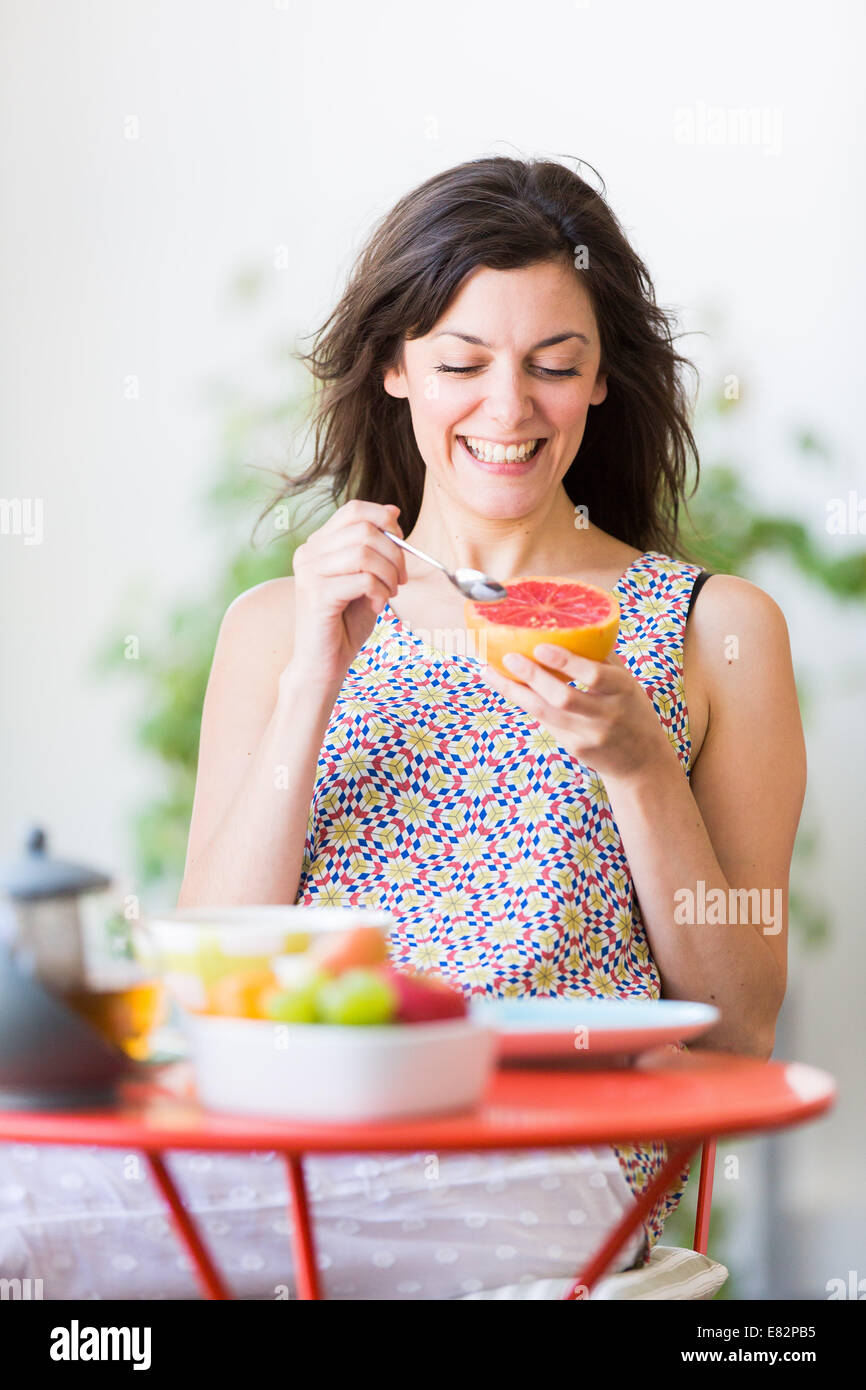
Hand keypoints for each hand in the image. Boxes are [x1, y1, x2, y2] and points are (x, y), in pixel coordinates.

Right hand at [288, 499, 407, 688]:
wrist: (323, 664)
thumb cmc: (345, 623)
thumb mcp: (365, 578)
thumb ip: (375, 547)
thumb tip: (393, 511)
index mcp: (318, 545)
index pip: (354, 510)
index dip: (385, 520)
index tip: (401, 545)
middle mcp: (308, 553)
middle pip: (365, 530)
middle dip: (395, 554)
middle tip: (401, 580)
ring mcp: (309, 573)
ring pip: (365, 553)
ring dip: (389, 575)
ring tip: (388, 594)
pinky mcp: (317, 595)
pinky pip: (363, 580)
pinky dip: (379, 593)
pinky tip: (377, 607)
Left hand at [480, 643, 680, 785]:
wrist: (642, 763)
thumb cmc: (632, 711)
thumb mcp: (627, 683)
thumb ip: (601, 658)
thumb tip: (569, 625)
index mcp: (624, 691)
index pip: (595, 676)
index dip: (567, 662)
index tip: (540, 647)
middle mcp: (606, 715)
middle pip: (563, 697)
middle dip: (532, 676)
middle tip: (507, 657)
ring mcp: (588, 735)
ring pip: (544, 713)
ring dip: (514, 691)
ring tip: (490, 672)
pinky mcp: (574, 748)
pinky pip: (544, 721)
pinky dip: (525, 702)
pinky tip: (507, 687)